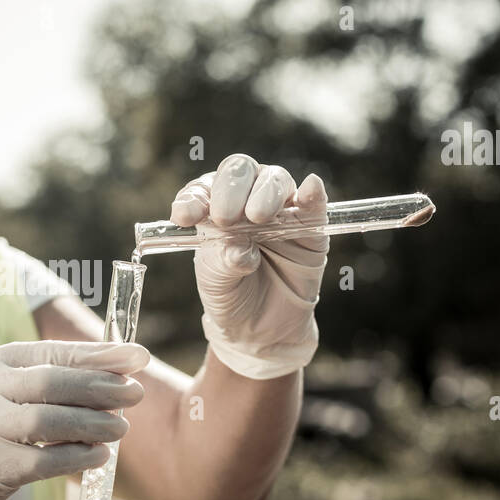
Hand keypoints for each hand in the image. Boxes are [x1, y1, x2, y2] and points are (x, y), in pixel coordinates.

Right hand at [0, 340, 147, 499]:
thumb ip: (39, 385)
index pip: (46, 352)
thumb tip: (112, 377)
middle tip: (134, 394)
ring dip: (91, 424)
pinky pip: (40, 461)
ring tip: (120, 428)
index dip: (95, 355)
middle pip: (48, 382)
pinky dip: (75, 458)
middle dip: (98, 387)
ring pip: (46, 421)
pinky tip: (98, 457)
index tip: (136, 356)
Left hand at [170, 153, 328, 380]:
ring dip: (265, 192)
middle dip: (230, 190)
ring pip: (275, 180)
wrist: (261, 328)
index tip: (185, 216)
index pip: (203, 188)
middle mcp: (245, 200)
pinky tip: (310, 188)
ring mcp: (280, 210)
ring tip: (257, 217)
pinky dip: (313, 193)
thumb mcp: (217, 281)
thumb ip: (224, 261)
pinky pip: (314, 202)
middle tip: (225, 219)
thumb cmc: (231, 295)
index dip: (195, 197)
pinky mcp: (311, 226)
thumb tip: (241, 247)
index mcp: (213, 208)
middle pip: (240, 171)